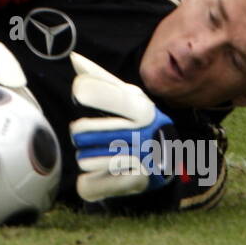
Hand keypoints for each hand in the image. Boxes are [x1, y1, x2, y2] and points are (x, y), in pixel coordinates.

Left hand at [68, 52, 174, 201]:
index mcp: (140, 107)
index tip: (82, 95)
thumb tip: (73, 58)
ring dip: (87, 157)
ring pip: (83, 159)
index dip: (83, 92)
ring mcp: (141, 162)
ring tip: (103, 154)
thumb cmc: (143, 123)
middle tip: (93, 135)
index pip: (95, 92)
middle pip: (80, 130)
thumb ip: (100, 77)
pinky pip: (89, 185)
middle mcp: (143, 134)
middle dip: (81, 133)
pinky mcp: (133, 186)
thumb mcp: (129, 96)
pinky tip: (103, 174)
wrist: (172, 161)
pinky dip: (89, 181)